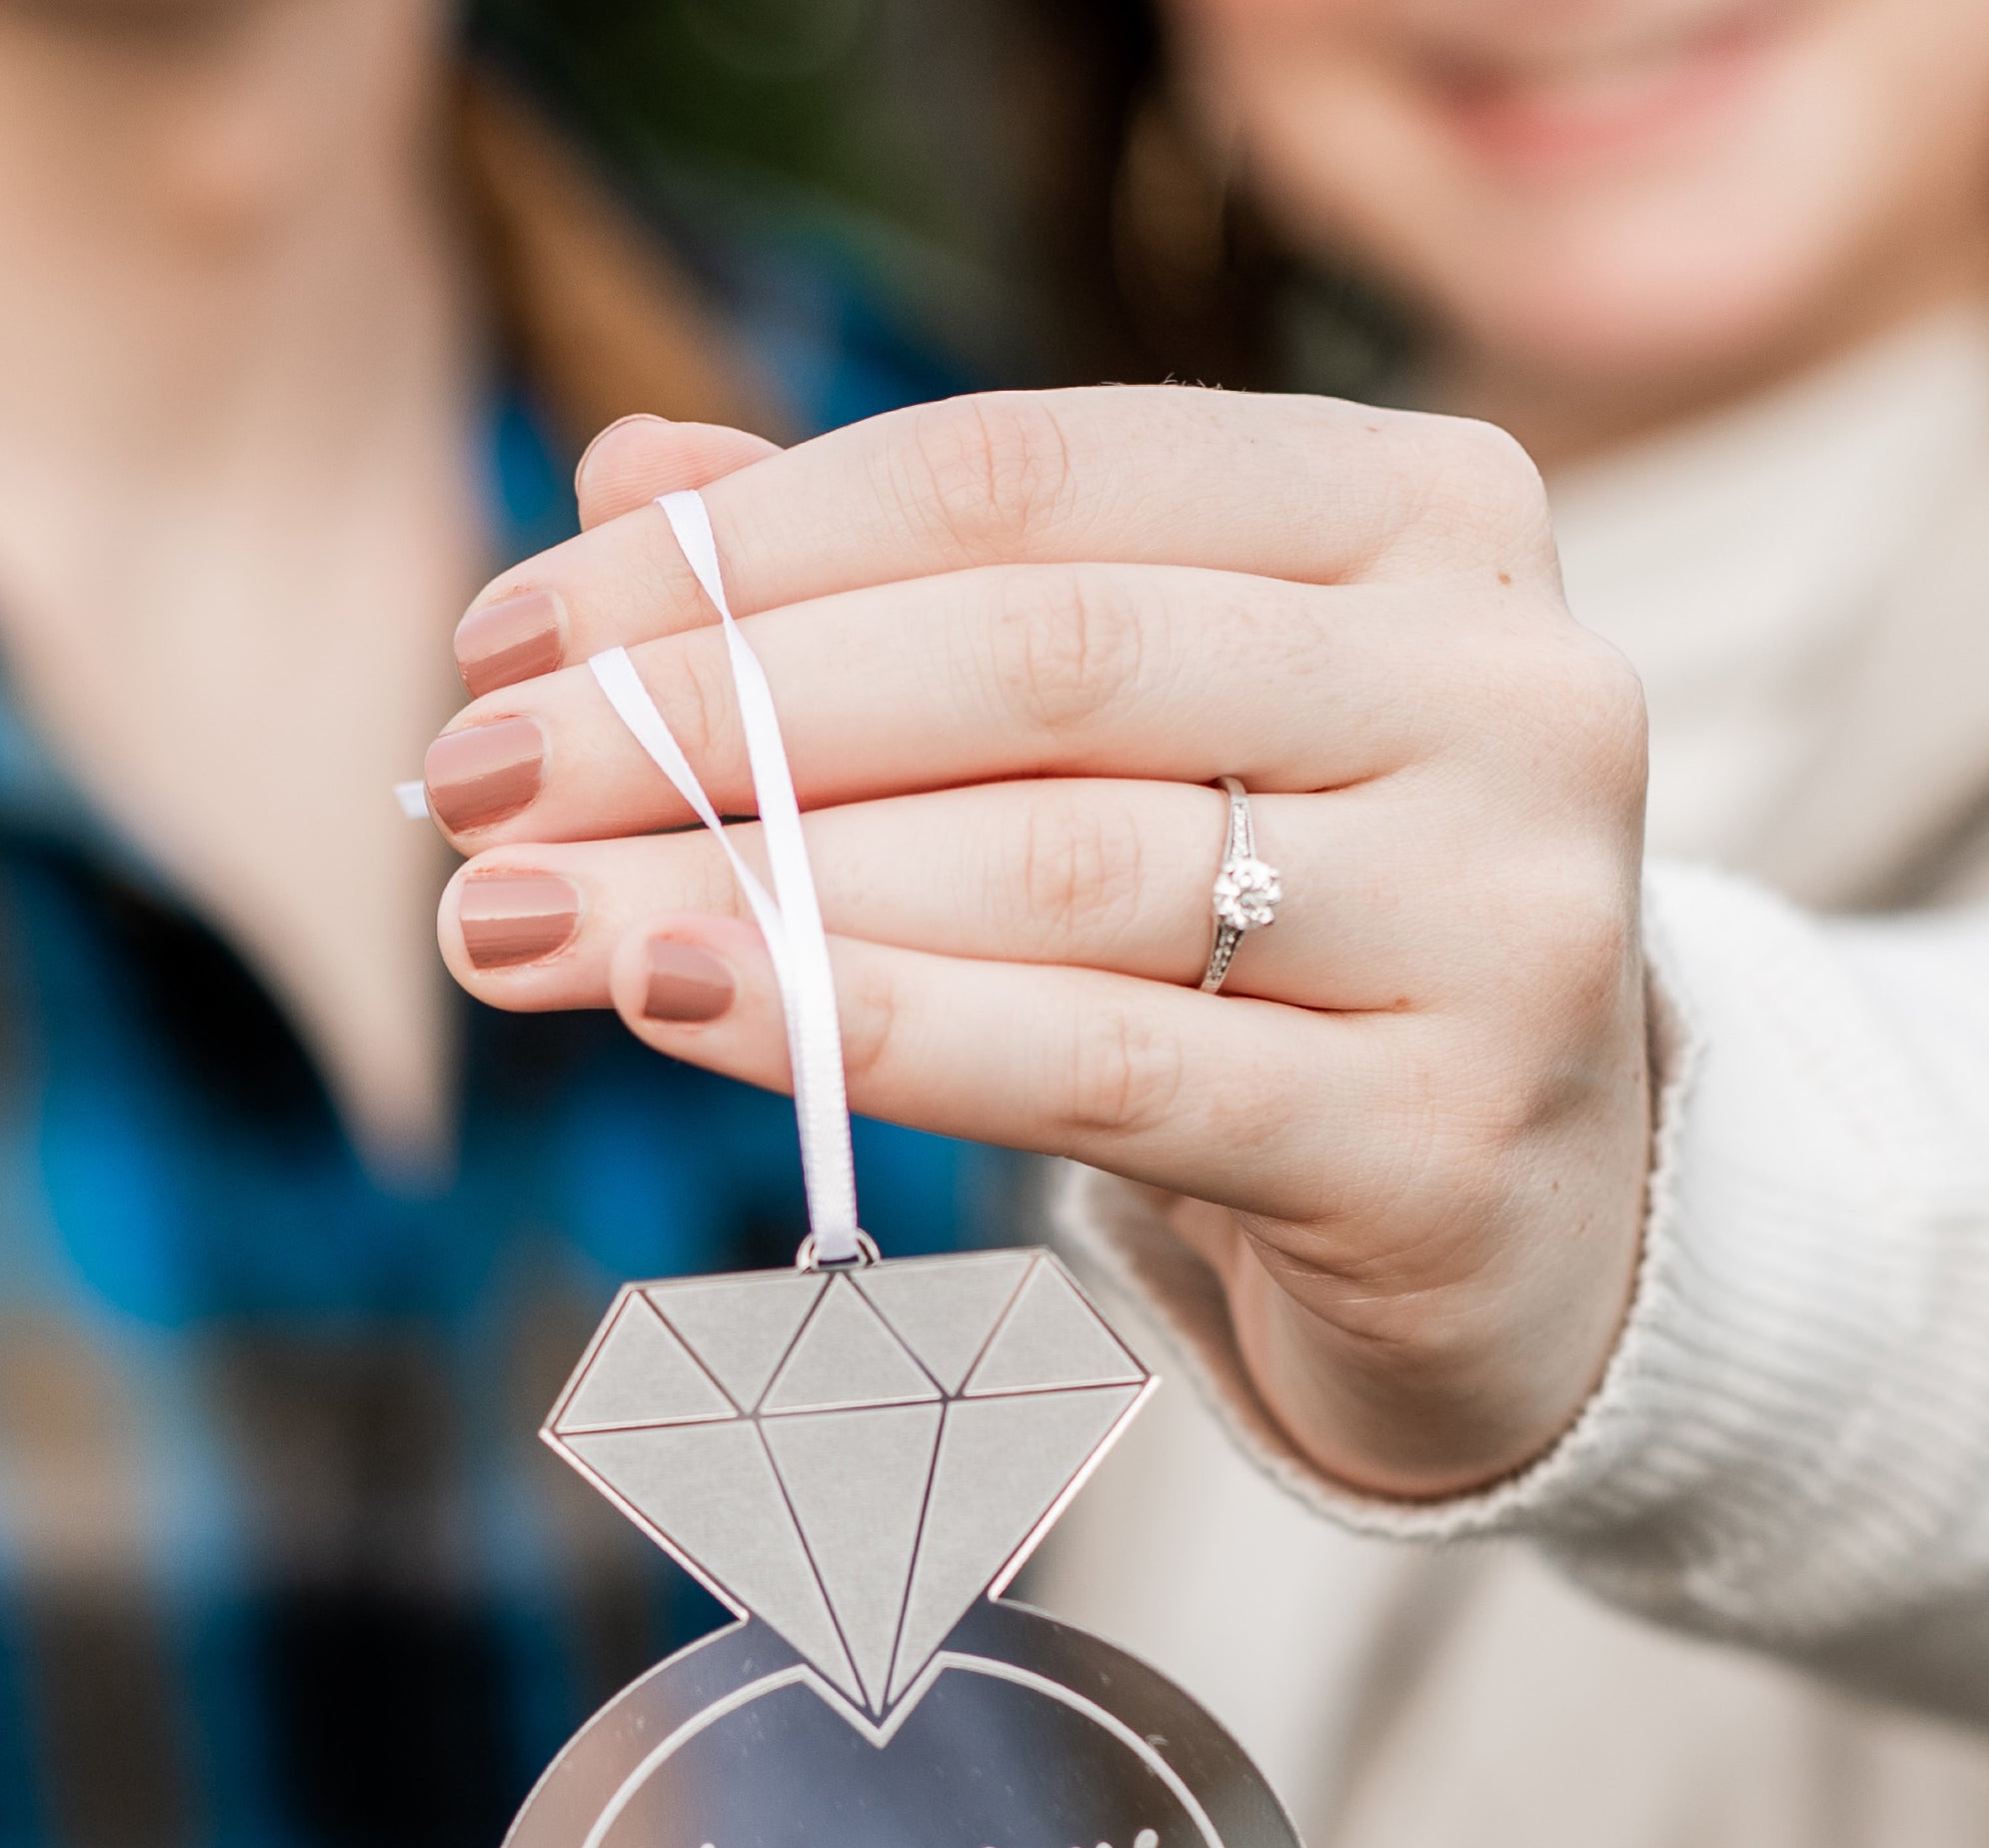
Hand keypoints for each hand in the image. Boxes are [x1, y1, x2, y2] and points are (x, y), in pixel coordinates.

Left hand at [426, 392, 1651, 1500]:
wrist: (1524, 1230)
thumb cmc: (1280, 939)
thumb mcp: (1130, 736)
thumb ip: (908, 591)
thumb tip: (626, 476)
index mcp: (1419, 513)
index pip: (1019, 479)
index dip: (737, 549)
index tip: (505, 638)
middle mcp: (1502, 685)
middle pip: (1028, 659)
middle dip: (704, 717)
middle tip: (464, 787)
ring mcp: (1501, 917)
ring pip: (1051, 867)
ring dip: (735, 887)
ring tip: (511, 920)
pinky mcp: (1439, 1140)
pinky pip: (1097, 1069)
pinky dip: (860, 1031)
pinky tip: (673, 1005)